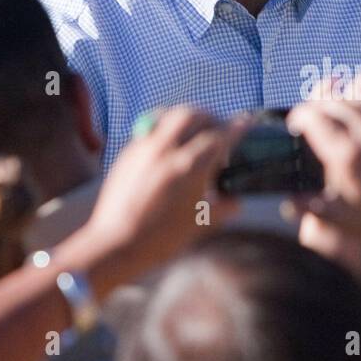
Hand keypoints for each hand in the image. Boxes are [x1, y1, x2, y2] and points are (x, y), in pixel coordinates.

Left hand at [80, 108, 242, 274]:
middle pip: (194, 116)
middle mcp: (166, 150)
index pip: (220, 136)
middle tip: (220, 126)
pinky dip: (166, 124)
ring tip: (195, 126)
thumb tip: (237, 201)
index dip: (236, 128)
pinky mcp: (128, 153)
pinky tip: (170, 140)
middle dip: (211, 117)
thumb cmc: (160, 239)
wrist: (115, 245)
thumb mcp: (199, 224)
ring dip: (188, 115)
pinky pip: (150, 126)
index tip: (245, 122)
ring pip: (170, 114)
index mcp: (189, 167)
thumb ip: (223, 208)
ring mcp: (144, 148)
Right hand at [286, 99, 360, 245]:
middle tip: (311, 116)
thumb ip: (310, 207)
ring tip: (336, 103)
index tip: (294, 124)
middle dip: (316, 103)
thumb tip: (287, 200)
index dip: (298, 116)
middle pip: (332, 99)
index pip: (312, 117)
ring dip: (343, 92)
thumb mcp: (342, 220)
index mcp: (346, 156)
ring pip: (358, 88)